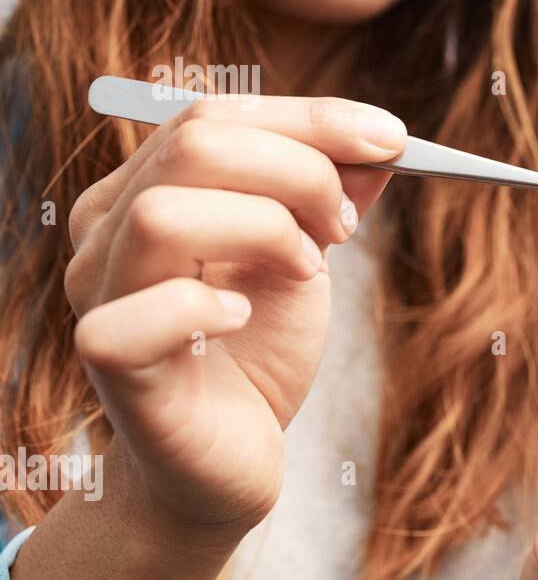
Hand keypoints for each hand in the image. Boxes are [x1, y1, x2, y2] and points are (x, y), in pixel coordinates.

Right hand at [63, 94, 404, 539]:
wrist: (228, 462)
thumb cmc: (258, 354)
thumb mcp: (306, 259)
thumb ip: (332, 196)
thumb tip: (383, 139)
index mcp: (146, 190)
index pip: (216, 116)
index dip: (313, 119)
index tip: (395, 138)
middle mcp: (106, 232)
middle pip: (194, 145)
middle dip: (299, 172)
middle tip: (343, 227)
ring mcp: (100, 297)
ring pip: (163, 214)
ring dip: (263, 230)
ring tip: (306, 272)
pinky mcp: (112, 366)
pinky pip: (139, 315)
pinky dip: (206, 308)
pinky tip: (242, 320)